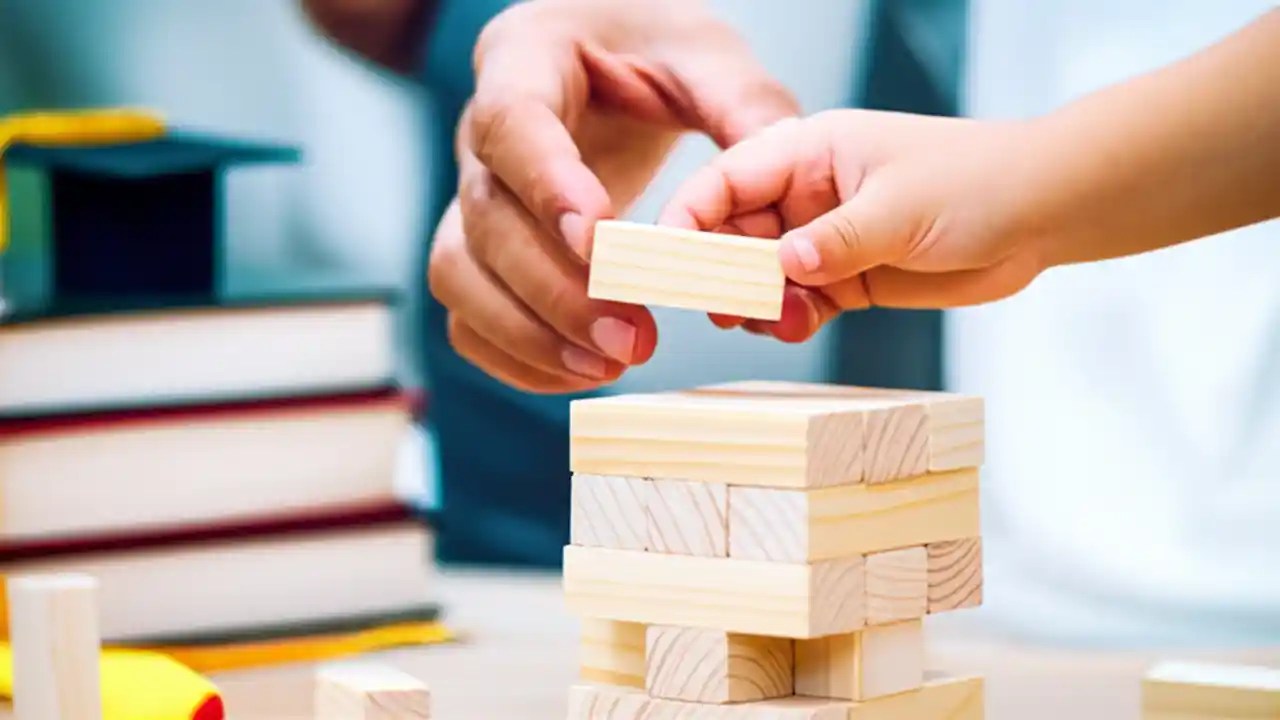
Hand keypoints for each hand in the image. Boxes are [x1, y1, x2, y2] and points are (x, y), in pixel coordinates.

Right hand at [428, 0, 798, 391]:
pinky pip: (466, 312)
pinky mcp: (479, 247)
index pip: (512, 122)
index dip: (546, 186)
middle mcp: (479, 130)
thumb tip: (774, 188)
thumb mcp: (708, 56)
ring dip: (526, 331)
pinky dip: (513, 354)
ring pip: (457, 271)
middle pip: (484, 217)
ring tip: (605, 366)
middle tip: (632, 338)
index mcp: (526, 57)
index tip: (599, 242)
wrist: (610, 58)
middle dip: (555, 288)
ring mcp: (470, 193)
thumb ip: (744, 109)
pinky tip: (577, 372)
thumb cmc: (656, 50)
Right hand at [660, 111, 1046, 342]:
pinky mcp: (847, 277)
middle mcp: (806, 195)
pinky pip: (796, 304)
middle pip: (731, 235)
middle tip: (727, 310)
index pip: (723, 180)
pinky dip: (790, 321)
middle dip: (721, 275)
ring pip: (759, 279)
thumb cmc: (978, 182)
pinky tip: (803, 325)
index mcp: (808, 152)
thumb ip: (835, 241)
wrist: (1042, 213)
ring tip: (787, 318)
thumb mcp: (899, 209)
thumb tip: (779, 268)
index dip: (687, 218)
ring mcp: (825, 238)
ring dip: (759, 306)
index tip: (666, 261)